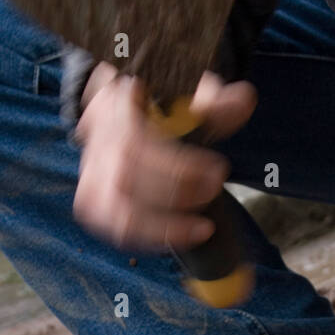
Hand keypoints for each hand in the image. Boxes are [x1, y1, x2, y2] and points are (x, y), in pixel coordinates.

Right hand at [73, 67, 255, 251]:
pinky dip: (152, 239)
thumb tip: (243, 100)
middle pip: (126, 180)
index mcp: (115, 109)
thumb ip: (215, 102)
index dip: (179, 165)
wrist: (122, 115)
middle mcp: (97, 145)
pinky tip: (183, 235)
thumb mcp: (187, 95)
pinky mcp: (94, 205)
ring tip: (203, 227)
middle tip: (214, 190)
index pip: (137, 143)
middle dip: (177, 193)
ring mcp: (92, 177)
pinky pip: (118, 232)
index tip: (219, 169)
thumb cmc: (159, 107)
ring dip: (166, 227)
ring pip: (119, 214)